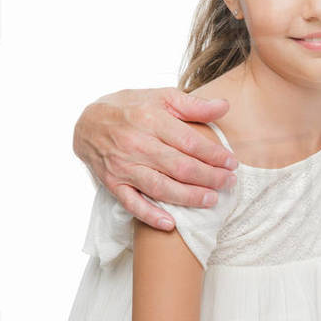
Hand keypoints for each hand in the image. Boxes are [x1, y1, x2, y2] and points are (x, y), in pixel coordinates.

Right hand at [73, 88, 237, 229]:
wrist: (88, 122)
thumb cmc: (132, 107)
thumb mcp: (162, 97)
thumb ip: (194, 105)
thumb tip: (225, 106)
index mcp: (152, 120)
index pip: (189, 142)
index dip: (213, 154)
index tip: (232, 163)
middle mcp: (137, 145)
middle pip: (179, 167)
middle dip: (208, 177)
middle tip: (229, 183)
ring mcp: (123, 167)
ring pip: (160, 187)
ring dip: (188, 197)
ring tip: (211, 200)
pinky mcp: (113, 183)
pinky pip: (132, 203)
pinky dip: (150, 216)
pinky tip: (171, 224)